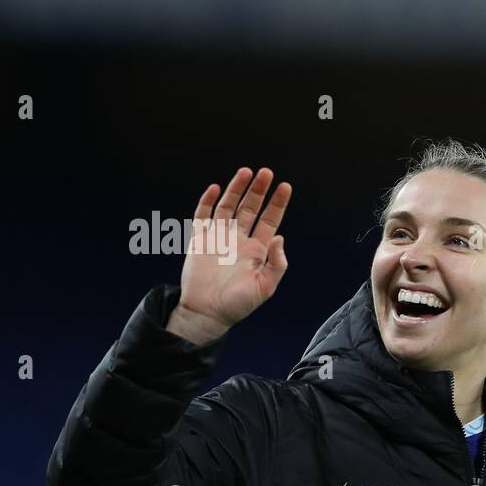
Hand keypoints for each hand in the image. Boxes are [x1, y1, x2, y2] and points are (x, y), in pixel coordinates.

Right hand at [166, 168, 291, 344]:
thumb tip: (280, 239)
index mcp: (258, 250)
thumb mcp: (265, 287)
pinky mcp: (200, 240)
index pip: (270, 220)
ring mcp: (219, 237)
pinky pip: (203, 216)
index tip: (285, 186)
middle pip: (251, 208)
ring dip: (236, 190)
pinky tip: (215, 188)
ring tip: (246, 172)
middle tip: (266, 172)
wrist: (208, 313)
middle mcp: (239, 239)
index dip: (277, 203)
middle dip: (258, 190)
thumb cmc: (238, 304)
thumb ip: (276, 264)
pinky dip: (207, 201)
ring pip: (229, 206)